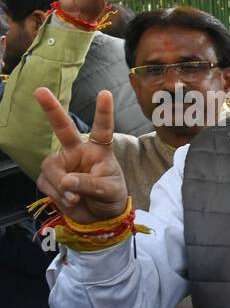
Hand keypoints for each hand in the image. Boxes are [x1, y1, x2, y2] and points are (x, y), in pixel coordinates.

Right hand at [35, 88, 127, 222]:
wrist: (100, 216)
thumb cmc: (110, 198)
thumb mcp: (110, 191)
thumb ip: (91, 185)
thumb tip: (66, 181)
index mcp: (98, 150)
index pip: (101, 129)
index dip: (103, 112)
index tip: (105, 93)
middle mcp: (77, 152)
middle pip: (63, 128)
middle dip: (51, 109)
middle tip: (40, 90)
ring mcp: (62, 163)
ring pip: (51, 168)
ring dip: (61, 187)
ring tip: (75, 198)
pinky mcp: (50, 178)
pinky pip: (46, 183)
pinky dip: (57, 196)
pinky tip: (69, 201)